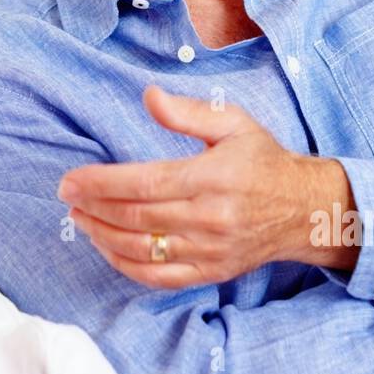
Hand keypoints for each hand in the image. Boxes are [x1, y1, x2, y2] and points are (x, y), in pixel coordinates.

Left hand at [61, 29, 373, 290]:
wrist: (306, 209)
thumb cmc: (264, 160)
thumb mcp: (233, 123)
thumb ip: (188, 112)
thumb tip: (148, 97)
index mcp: (212, 177)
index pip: (143, 184)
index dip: (100, 184)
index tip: (70, 180)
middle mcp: (209, 218)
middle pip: (136, 218)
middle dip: (93, 207)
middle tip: (67, 197)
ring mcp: (210, 250)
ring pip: (142, 250)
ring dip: (102, 237)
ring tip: (80, 220)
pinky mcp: (211, 272)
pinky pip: (160, 277)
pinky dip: (127, 266)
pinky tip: (108, 248)